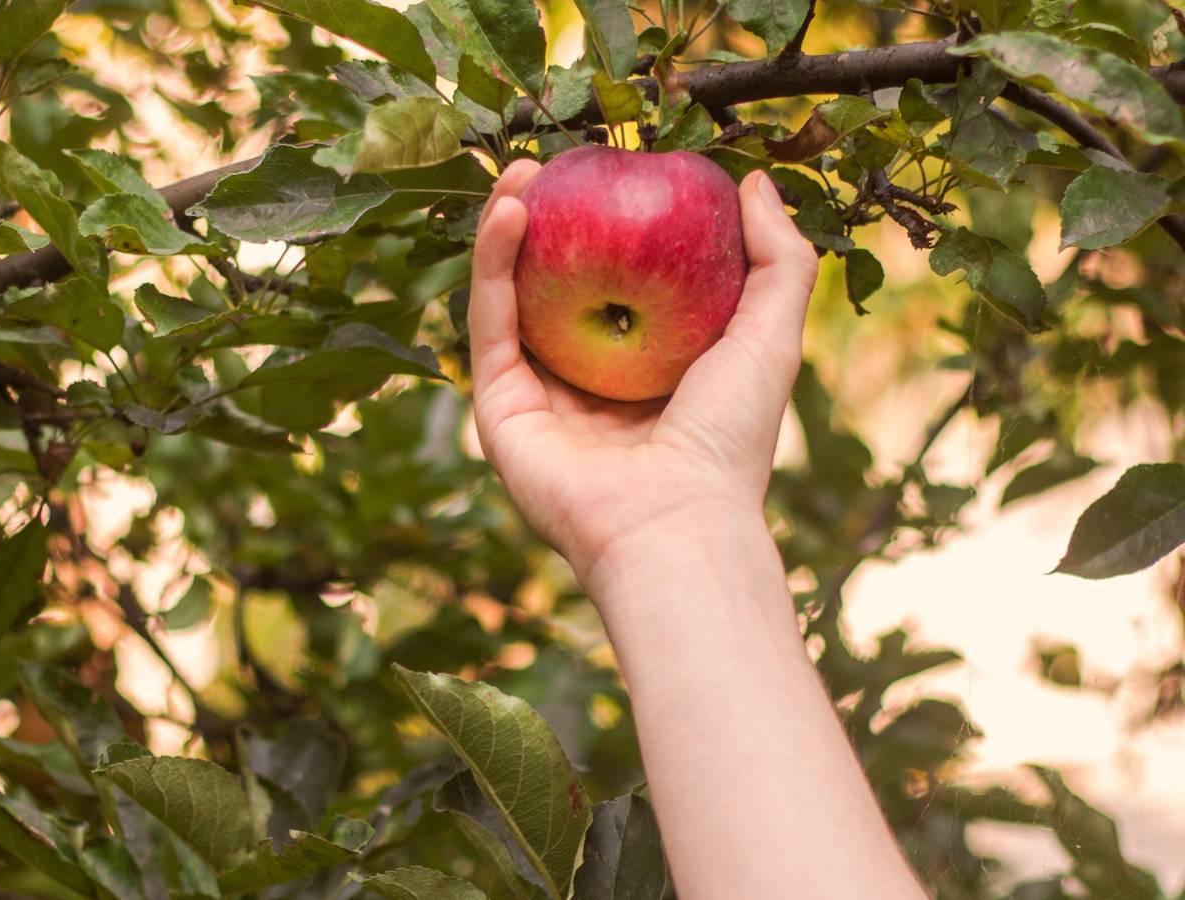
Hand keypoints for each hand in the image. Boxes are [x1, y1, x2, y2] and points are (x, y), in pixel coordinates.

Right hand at [469, 161, 818, 591]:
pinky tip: (508, 212)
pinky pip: (489, 324)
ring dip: (506, 230)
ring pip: (512, 297)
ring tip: (520, 171)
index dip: (611, 222)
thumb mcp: (772, 334)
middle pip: (556, 284)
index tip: (614, 167)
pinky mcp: (499, 407)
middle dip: (548, 220)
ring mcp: (538, 395)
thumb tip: (753, 182)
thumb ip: (777, 258)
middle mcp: (586, 380)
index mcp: (645, 368)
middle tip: (554, 163)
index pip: (620, 280)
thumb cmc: (729, 439)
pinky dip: (491, 265)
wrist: (674, 522)